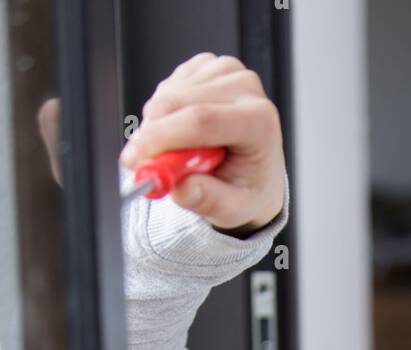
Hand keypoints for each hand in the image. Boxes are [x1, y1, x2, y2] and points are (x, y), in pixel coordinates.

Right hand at [119, 52, 285, 234]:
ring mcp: (226, 72)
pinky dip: (162, 112)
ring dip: (156, 126)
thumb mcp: (233, 209)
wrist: (255, 173)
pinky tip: (180, 130)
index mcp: (259, 121)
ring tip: (176, 154)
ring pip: (168, 94)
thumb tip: (181, 188)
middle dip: (151, 133)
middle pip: (179, 101)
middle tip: (140, 163)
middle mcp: (244, 88)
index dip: (163, 137)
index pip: (202, 120)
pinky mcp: (207, 67)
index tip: (138, 158)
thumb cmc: (248, 190)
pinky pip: (167, 87)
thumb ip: (208, 200)